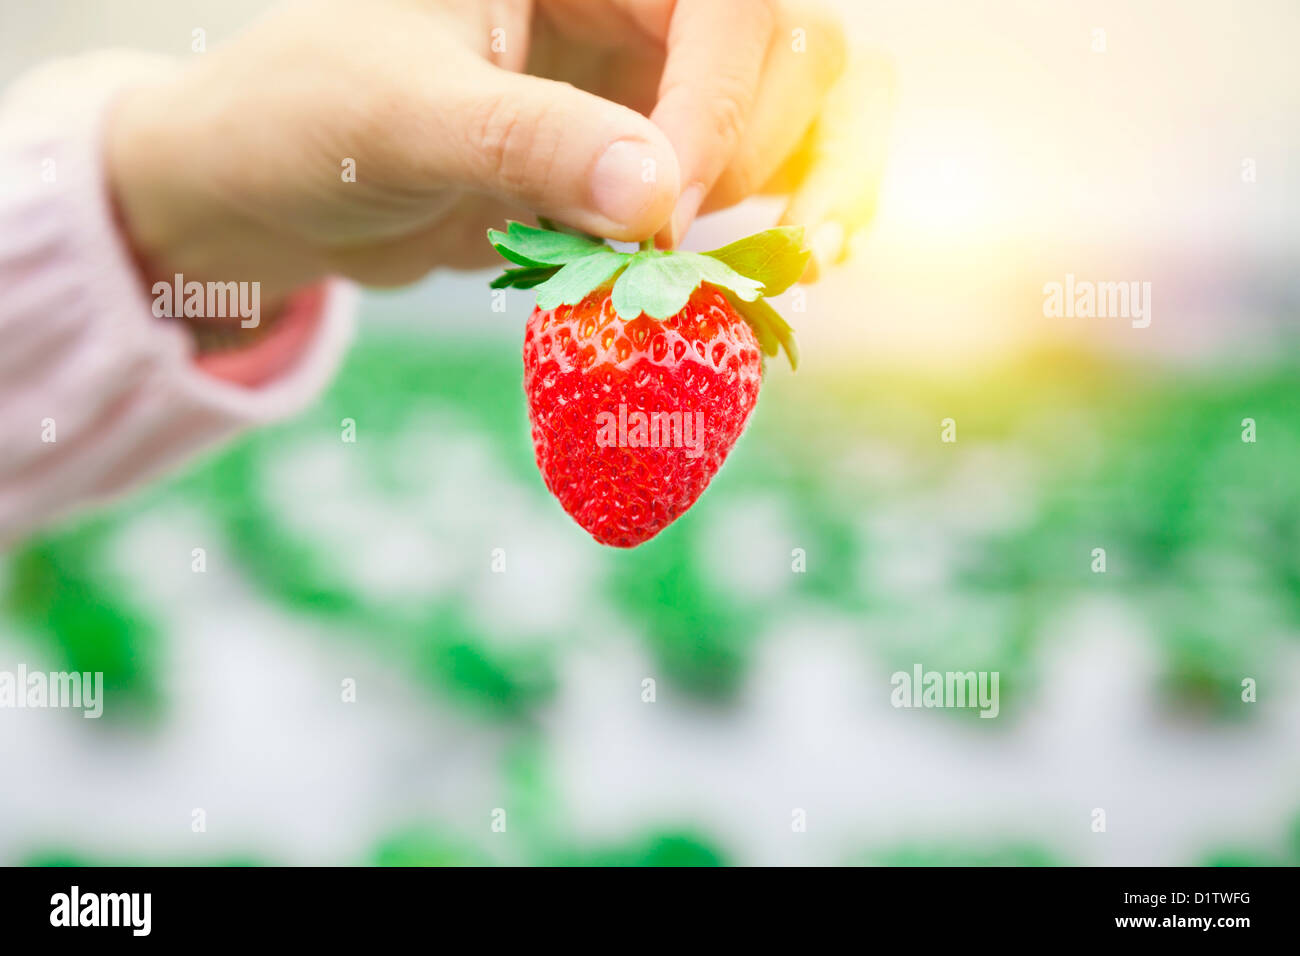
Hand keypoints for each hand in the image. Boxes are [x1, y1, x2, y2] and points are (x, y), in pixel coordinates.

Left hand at [108, 0, 891, 303]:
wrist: (273, 193)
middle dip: (782, 150)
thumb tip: (658, 195)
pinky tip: (769, 279)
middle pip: (793, 48)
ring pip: (796, 109)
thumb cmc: (305, 118)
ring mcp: (645, 80)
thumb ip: (525, 142)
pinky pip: (743, 183)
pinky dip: (768, 228)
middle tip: (756, 251)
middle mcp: (630, 4)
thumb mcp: (400, 118)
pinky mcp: (640, 158)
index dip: (724, 100)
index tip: (667, 207)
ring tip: (798, 267)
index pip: (719, 1)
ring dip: (811, 186)